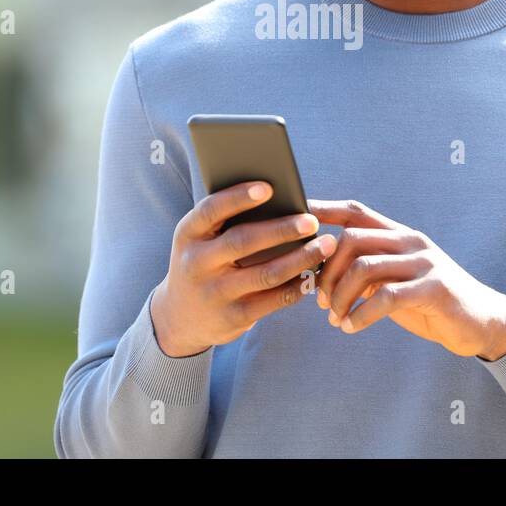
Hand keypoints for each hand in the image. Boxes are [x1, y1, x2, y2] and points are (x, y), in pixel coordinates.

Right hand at [150, 181, 337, 356]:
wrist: (180, 318)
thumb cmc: (203, 263)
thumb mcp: (201, 240)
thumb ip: (227, 222)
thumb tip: (281, 199)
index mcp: (188, 234)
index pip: (211, 210)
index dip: (239, 198)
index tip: (269, 188)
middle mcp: (196, 263)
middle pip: (243, 241)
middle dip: (282, 230)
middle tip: (312, 221)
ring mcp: (214, 293)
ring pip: (266, 273)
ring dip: (300, 258)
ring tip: (325, 245)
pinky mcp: (233, 318)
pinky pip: (273, 300)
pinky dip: (297, 285)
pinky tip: (313, 273)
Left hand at [309, 199, 505, 359]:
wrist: (479, 321)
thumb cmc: (428, 301)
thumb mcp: (395, 280)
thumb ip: (366, 270)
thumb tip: (320, 272)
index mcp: (399, 235)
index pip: (356, 213)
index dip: (324, 211)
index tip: (295, 216)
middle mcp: (410, 242)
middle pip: (352, 239)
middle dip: (327, 270)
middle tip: (319, 299)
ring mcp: (424, 263)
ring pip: (364, 267)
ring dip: (340, 295)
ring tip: (335, 317)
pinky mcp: (433, 289)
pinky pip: (385, 297)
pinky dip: (361, 315)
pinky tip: (352, 328)